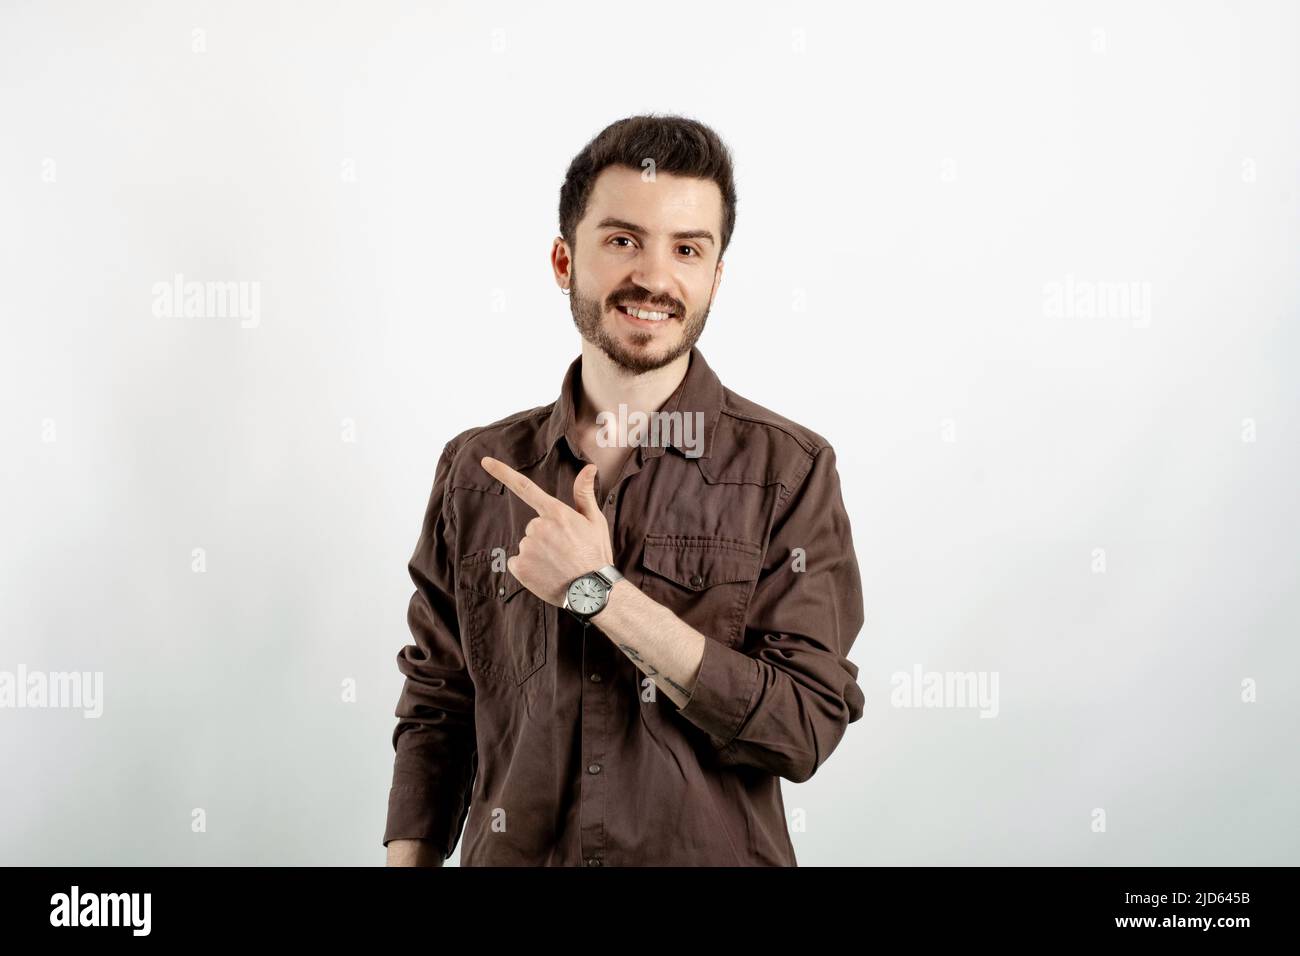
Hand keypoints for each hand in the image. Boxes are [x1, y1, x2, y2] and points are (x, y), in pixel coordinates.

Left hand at [480, 457, 614, 606]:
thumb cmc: (595, 554)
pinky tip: (546, 574)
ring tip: (559, 565)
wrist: (591, 590)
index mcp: (555, 513)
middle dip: (546, 537)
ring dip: (539, 554)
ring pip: (528, 545)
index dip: (502, 473)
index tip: (485, 461)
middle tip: (565, 551)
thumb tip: (589, 467)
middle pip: (534, 527)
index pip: (525, 487)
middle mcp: (538, 527)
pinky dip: (529, 569)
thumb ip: (584, 493)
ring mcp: (527, 547)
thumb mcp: (595, 521)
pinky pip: (518, 562)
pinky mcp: (519, 566)